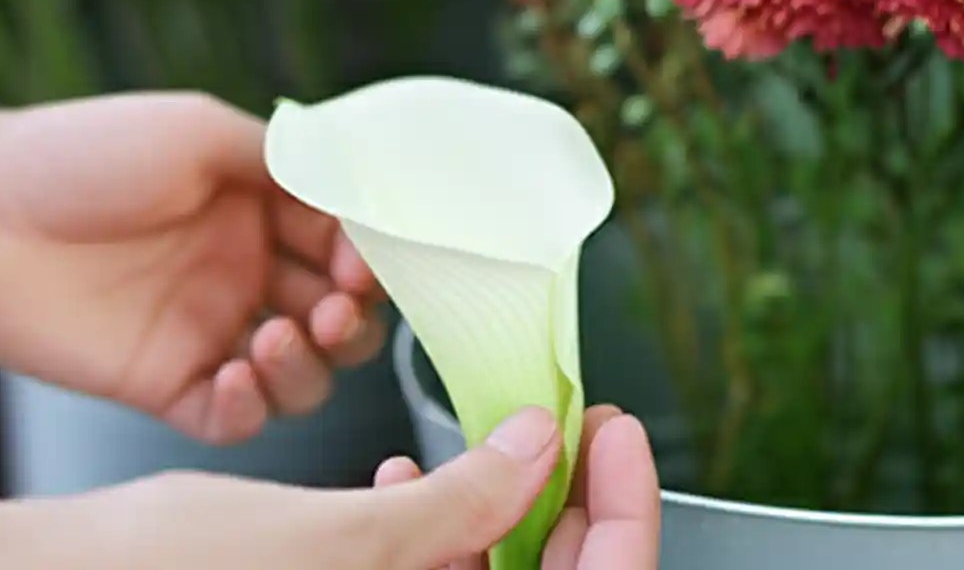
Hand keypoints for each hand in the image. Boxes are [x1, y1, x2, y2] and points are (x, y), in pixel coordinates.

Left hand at [0, 92, 384, 442]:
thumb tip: (361, 190)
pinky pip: (231, 417)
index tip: (356, 263)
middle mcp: (243, 273)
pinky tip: (232, 377)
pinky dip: (249, 408)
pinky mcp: (163, 382)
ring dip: (308, 368)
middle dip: (351, 322)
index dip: (367, 262)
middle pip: (336, 319)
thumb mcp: (201, 132)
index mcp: (258, 210)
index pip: (345, 247)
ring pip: (297, 376)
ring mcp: (204, 330)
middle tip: (332, 312)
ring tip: (274, 341)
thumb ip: (287, 162)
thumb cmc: (83, 153)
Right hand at [0, 406, 658, 569]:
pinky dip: (440, 525)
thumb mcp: (340, 542)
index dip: (624, 517)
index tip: (614, 432)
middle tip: (576, 421)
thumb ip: (460, 504)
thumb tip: (541, 450)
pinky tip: (409, 476)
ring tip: (500, 436)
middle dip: (575, 504)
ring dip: (507, 507)